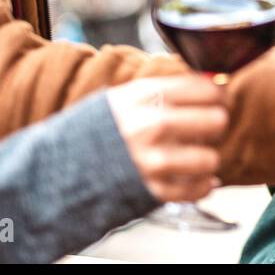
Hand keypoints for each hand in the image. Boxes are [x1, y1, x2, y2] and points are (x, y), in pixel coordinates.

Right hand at [106, 75, 227, 203]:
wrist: (57, 169)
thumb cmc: (97, 131)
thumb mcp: (124, 98)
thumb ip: (164, 90)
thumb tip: (210, 83)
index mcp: (143, 96)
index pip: (204, 88)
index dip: (217, 94)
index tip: (217, 100)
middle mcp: (149, 125)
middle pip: (215, 120)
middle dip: (216, 125)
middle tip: (208, 128)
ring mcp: (150, 160)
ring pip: (209, 158)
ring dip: (208, 158)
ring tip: (197, 156)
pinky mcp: (150, 191)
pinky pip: (195, 189)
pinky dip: (202, 185)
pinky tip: (198, 179)